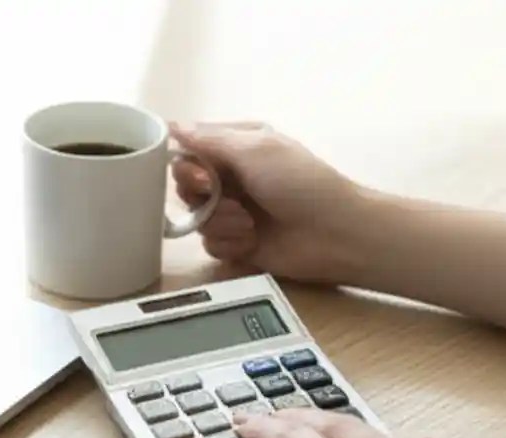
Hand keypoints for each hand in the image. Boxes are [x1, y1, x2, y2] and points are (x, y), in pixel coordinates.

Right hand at [170, 121, 365, 283]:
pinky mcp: (238, 243)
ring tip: (249, 223)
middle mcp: (232, 177)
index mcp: (237, 147)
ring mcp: (234, 212)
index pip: (190, 149)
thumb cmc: (300, 183)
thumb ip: (209, 140)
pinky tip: (252, 241)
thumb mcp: (255, 150)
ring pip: (196, 218)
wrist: (334, 233)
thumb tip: (171, 125)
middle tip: (221, 198)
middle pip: (186, 185)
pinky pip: (210, 244)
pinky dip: (229, 243)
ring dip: (220, 222)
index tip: (202, 176)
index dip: (186, 164)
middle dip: (201, 196)